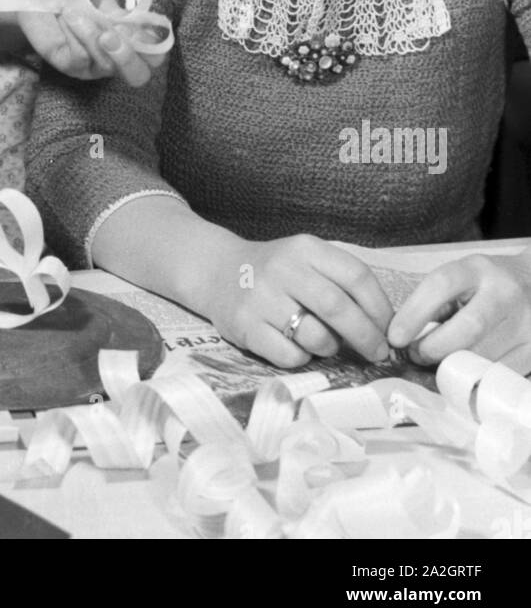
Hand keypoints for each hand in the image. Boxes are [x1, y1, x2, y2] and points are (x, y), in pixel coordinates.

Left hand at [18, 0, 166, 86]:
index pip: (156, 53)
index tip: (142, 25)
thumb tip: (133, 24)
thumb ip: (117, 10)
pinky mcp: (70, 66)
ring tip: (74, 10)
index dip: (154, 44)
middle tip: (109, 35)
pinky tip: (66, 17)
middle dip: (128, 56)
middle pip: (138, 76)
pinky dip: (75, 34)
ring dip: (91, 34)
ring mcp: (93, 65)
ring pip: (106, 64)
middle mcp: (116, 56)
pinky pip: (81, 57)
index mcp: (131, 36)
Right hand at [208, 234, 393, 367]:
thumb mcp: (306, 260)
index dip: (380, 308)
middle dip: (366, 336)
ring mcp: (261, 298)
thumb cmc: (276, 272)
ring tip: (323, 343)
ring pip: (315, 337)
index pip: (356, 276)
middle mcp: (283, 269)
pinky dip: (301, 358)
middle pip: (338, 307)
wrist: (217, 271)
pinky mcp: (245, 327)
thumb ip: (341, 283)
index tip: (390, 330)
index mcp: (305, 249)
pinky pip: (289, 356)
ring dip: (329, 348)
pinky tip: (295, 346)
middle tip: (378, 353)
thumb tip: (385, 326)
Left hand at [388, 252, 530, 372]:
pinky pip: (499, 374)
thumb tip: (404, 339)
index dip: (414, 313)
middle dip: (435, 348)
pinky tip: (465, 372)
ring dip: (454, 367)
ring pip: (484, 357)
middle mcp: (507, 293)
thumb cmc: (487, 284)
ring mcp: (527, 324)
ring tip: (440, 363)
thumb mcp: (460, 279)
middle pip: (469, 328)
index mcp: (479, 269)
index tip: (395, 337)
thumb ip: (435, 303)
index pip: (442, 285)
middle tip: (416, 356)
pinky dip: (476, 378)